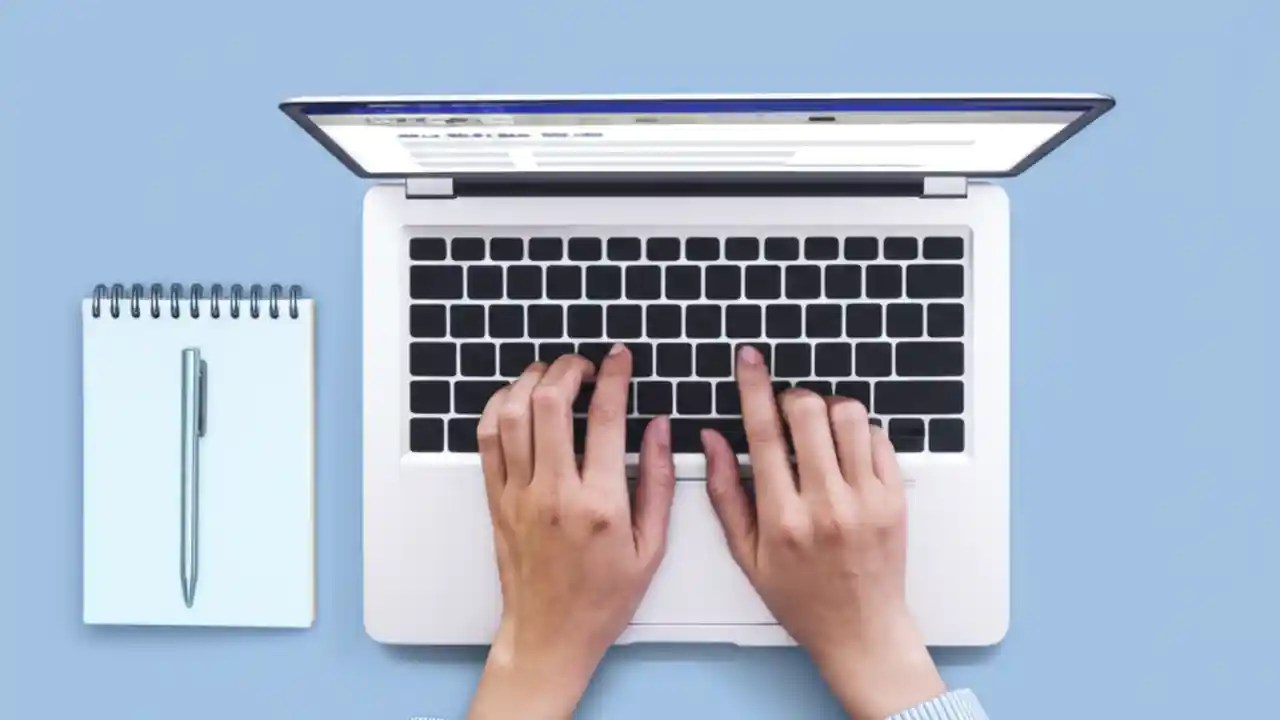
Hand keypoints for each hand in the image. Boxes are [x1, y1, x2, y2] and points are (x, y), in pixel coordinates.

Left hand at [468, 346, 676, 719]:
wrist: (550, 634)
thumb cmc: (604, 598)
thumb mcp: (652, 546)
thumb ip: (659, 482)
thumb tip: (659, 427)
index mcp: (600, 505)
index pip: (606, 418)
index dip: (614, 376)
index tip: (619, 358)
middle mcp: (555, 493)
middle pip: (549, 404)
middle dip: (568, 368)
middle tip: (584, 364)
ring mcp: (519, 496)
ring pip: (512, 414)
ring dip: (531, 381)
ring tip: (551, 374)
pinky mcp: (496, 501)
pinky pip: (487, 440)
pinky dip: (497, 408)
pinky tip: (515, 399)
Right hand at [702, 347, 944, 719]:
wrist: (861, 630)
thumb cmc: (799, 597)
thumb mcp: (746, 554)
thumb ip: (725, 493)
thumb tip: (711, 439)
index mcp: (782, 518)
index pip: (763, 433)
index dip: (753, 386)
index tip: (749, 358)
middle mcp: (827, 505)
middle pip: (809, 412)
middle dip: (792, 396)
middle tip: (786, 408)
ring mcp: (867, 500)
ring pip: (849, 416)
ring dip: (827, 408)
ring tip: (817, 428)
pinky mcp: (895, 499)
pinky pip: (878, 438)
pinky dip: (858, 431)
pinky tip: (844, 451)